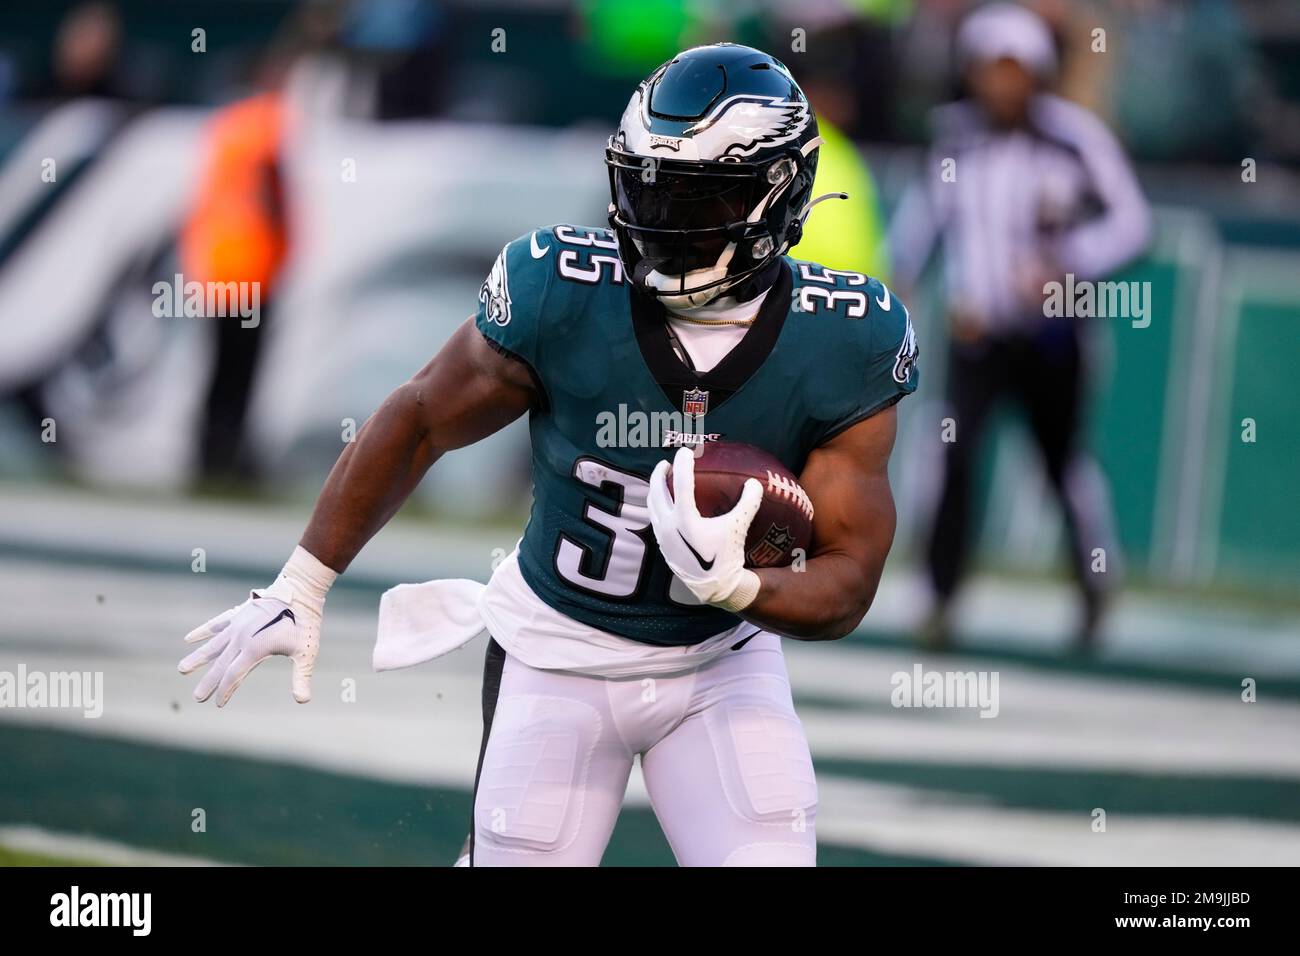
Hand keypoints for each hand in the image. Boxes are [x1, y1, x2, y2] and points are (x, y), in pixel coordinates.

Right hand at [178, 547, 335, 706]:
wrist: (300, 591)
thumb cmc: (306, 623)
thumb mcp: (306, 652)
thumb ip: (301, 677)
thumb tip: (303, 701)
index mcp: (256, 649)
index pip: (234, 675)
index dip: (225, 691)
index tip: (218, 704)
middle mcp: (242, 638)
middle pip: (220, 664)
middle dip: (208, 682)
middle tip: (197, 697)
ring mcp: (238, 624)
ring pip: (213, 645)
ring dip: (198, 658)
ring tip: (182, 669)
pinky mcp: (239, 613)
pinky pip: (216, 624)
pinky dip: (203, 631)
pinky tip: (189, 638)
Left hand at [646, 446, 762, 611]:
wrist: (714, 587)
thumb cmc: (727, 555)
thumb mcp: (739, 527)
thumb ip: (749, 502)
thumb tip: (755, 482)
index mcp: (685, 519)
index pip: (681, 483)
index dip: (683, 463)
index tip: (686, 451)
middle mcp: (669, 525)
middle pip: (657, 491)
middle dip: (659, 474)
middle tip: (667, 464)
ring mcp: (663, 536)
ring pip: (652, 506)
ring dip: (655, 490)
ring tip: (663, 482)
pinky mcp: (663, 545)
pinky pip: (655, 519)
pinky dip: (658, 506)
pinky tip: (667, 506)